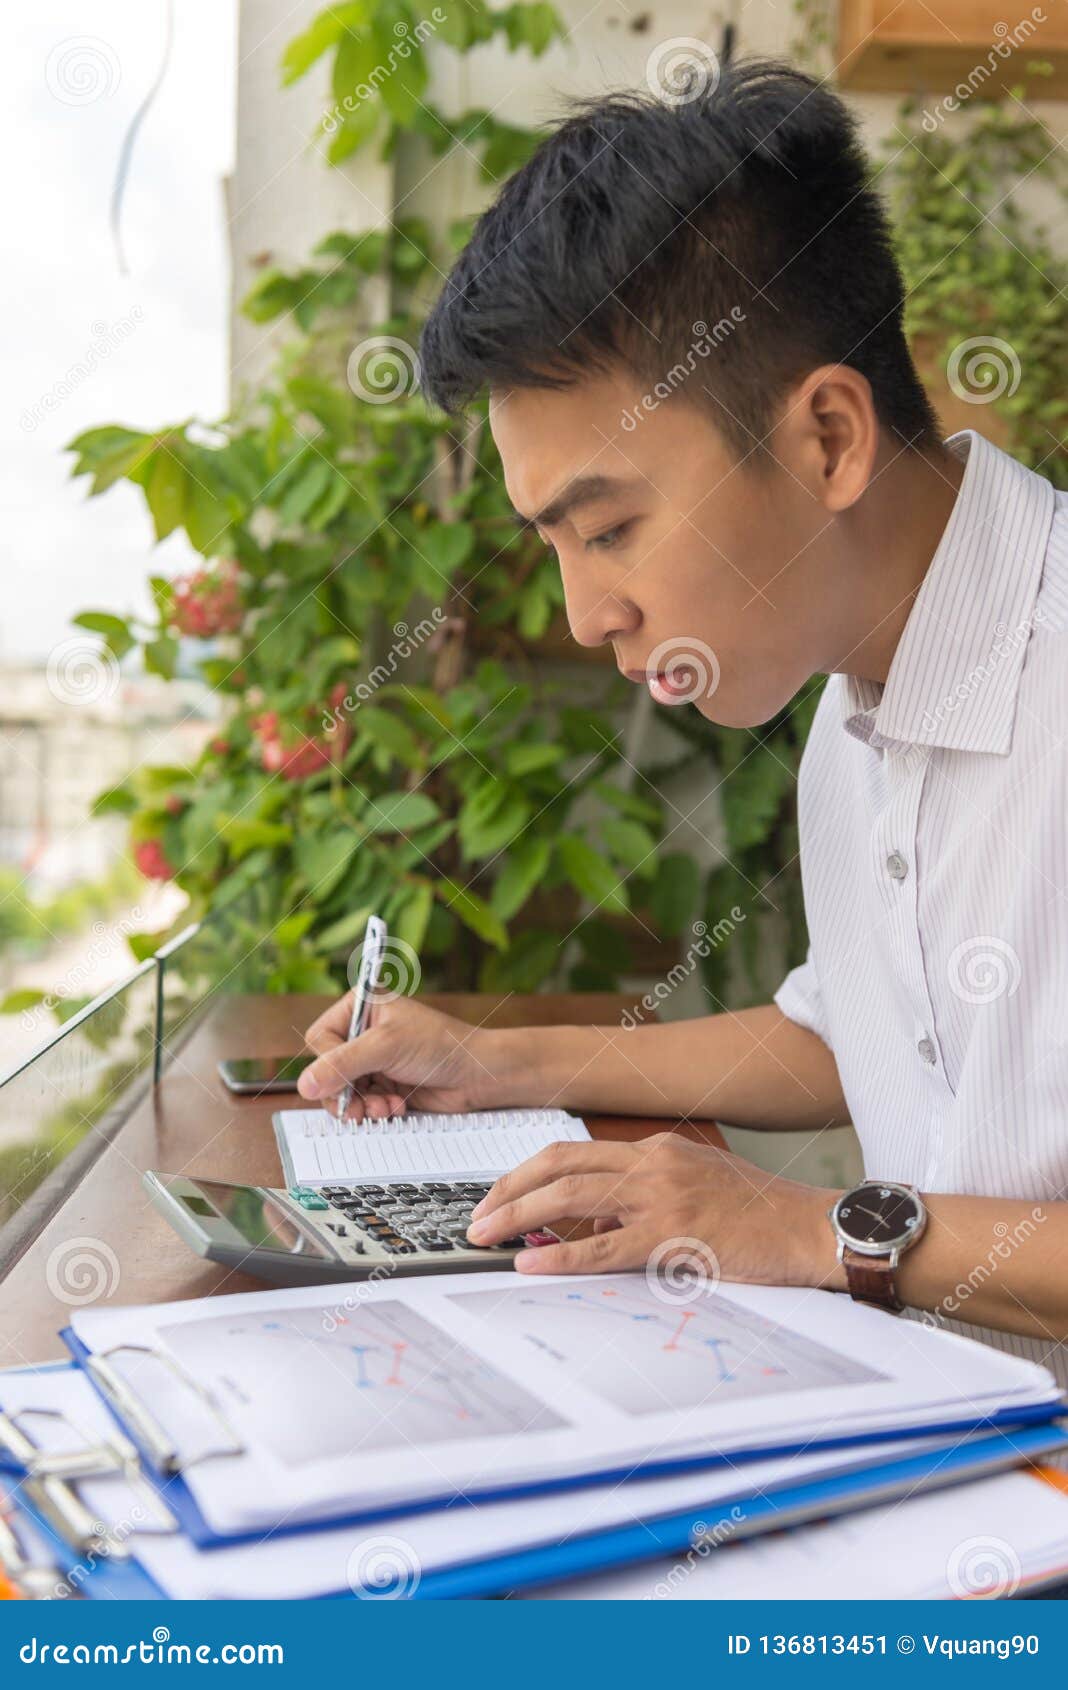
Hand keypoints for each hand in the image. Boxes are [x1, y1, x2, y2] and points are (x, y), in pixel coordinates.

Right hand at [298, 993, 498, 1120]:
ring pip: (342, 1090)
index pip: (321, 1037)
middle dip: (345, 1091)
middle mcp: (364, 1031)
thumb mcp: (387, 1047)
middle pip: (327, 1068)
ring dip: (360, 1105)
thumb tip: (305, 1085)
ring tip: (383, 1108)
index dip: (328, 1063)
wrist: (477, 1074)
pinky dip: (373, 1110)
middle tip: (359, 1109)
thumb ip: (343, 1065)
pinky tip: (394, 1108)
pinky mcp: (383, 1083)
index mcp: (361, 1005)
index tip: (344, 1081)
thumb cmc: (441, 1045)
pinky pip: (360, 1102)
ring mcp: (373, 1059)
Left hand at [466, 1132, 843, 1286]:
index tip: (496, 1195)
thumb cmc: (758, 1214)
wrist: (809, 1228)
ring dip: (516, 1215)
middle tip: (475, 1218)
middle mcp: (652, 1162)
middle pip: (558, 1164)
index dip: (525, 1172)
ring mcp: (662, 1195)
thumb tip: (593, 1223)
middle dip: (506, 1190)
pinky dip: (558, 1253)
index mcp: (655, 1148)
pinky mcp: (673, 1234)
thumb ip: (643, 1196)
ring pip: (569, 1196)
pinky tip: (529, 1261)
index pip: (572, 1150)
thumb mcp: (695, 1185)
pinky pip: (601, 1246)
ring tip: (485, 1237)